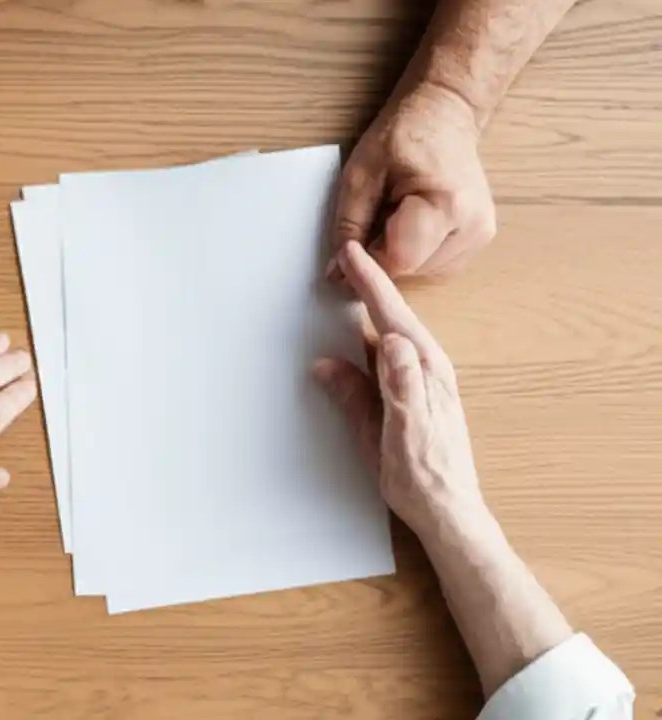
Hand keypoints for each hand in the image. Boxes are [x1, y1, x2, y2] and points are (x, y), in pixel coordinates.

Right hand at [314, 242, 485, 533]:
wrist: (448, 511)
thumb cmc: (422, 477)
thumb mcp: (399, 433)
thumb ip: (392, 387)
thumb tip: (376, 345)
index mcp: (423, 372)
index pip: (390, 316)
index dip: (370, 283)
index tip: (351, 253)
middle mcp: (428, 369)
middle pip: (393, 316)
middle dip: (370, 284)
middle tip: (346, 258)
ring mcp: (424, 381)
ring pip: (393, 332)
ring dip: (372, 307)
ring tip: (350, 286)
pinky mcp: (417, 393)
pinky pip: (392, 352)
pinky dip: (373, 334)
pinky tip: (363, 337)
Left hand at [330, 84, 495, 278]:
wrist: (444, 114)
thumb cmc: (403, 135)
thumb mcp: (361, 175)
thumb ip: (349, 225)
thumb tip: (338, 273)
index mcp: (447, 206)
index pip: (399, 261)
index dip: (365, 263)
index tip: (341, 258)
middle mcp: (472, 227)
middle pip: (410, 269)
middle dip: (380, 256)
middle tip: (368, 224)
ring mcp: (480, 235)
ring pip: (421, 272)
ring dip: (396, 255)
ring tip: (391, 217)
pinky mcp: (478, 239)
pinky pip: (434, 265)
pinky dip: (413, 253)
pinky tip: (408, 225)